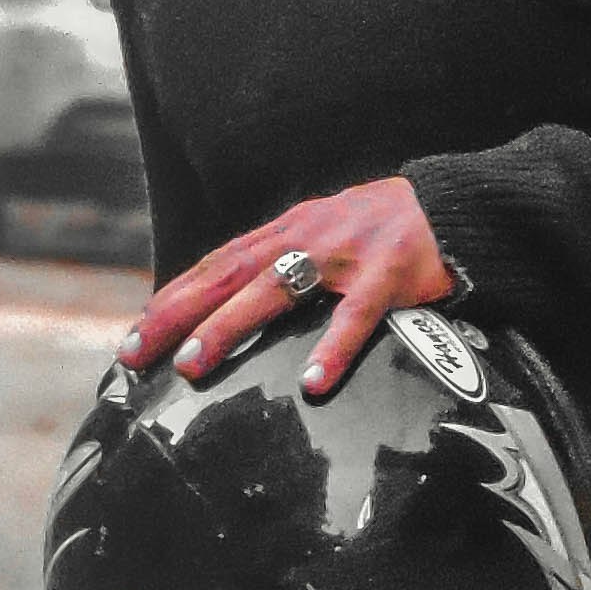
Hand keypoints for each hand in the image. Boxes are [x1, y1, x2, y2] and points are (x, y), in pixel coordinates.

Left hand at [116, 174, 457, 400]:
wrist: (457, 206)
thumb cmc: (385, 233)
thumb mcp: (325, 236)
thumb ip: (284, 265)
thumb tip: (234, 310)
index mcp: (288, 230)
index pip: (216, 264)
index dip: (172, 297)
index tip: (133, 335)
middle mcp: (307, 235)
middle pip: (227, 275)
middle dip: (177, 314)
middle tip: (136, 353)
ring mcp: (347, 252)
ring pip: (275, 289)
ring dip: (229, 327)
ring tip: (193, 364)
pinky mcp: (390, 273)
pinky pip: (357, 316)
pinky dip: (334, 348)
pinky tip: (313, 383)